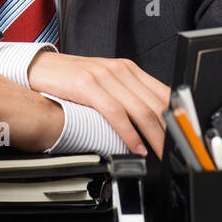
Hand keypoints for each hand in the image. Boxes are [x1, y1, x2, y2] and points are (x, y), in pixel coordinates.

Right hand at [27, 51, 170, 158]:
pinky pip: (115, 112)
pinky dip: (129, 133)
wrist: (39, 67)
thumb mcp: (104, 82)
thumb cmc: (70, 78)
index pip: (162, 93)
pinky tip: (135, 146)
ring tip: (160, 154)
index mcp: (127, 69)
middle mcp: (120, 70)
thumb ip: (125, 95)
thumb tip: (146, 120)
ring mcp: (104, 77)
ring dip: (153, 137)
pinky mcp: (88, 86)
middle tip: (175, 152)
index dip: (176, 116)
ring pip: (140, 110)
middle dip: (169, 132)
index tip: (181, 135)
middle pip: (155, 104)